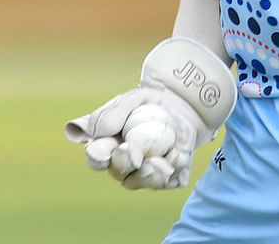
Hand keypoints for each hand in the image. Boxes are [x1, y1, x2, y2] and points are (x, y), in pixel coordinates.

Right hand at [64, 37, 236, 189]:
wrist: (186, 96)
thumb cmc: (153, 97)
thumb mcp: (132, 97)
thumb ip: (111, 113)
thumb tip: (92, 133)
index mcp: (110, 144)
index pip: (97, 157)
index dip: (98, 157)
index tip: (105, 149)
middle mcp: (127, 161)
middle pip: (120, 172)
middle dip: (125, 165)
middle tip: (134, 152)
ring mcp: (149, 168)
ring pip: (143, 181)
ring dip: (149, 175)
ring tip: (159, 163)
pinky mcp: (172, 171)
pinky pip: (170, 180)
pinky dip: (173, 172)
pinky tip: (178, 159)